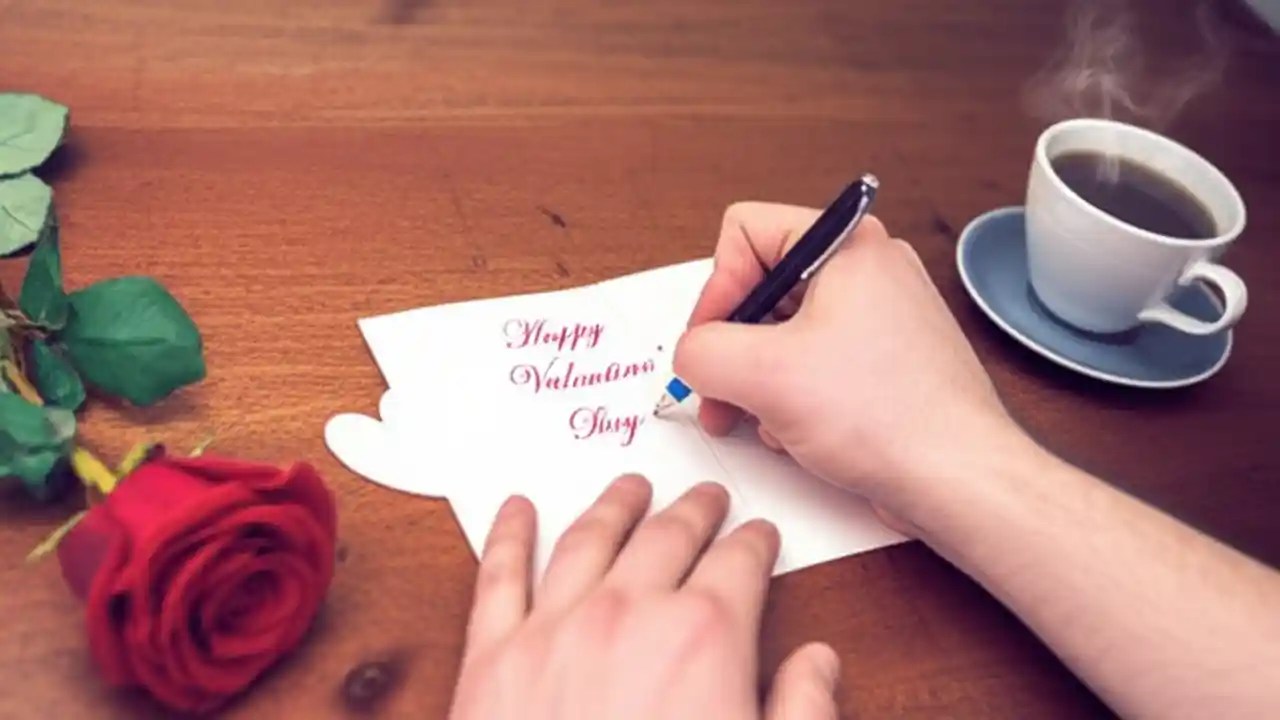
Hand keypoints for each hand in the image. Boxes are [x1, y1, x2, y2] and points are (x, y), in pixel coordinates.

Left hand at [449, 475, 841, 719]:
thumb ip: (803, 710)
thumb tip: (818, 660)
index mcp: (704, 637)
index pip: (739, 562)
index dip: (754, 541)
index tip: (759, 533)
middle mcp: (628, 613)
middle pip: (668, 536)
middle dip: (693, 511)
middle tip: (705, 497)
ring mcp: (555, 628)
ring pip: (589, 539)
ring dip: (614, 505)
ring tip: (629, 486)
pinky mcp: (492, 657)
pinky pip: (499, 576)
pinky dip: (509, 533)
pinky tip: (516, 508)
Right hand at [672, 202, 1028, 524]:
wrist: (958, 479)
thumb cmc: (888, 416)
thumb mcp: (763, 375)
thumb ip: (702, 351)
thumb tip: (692, 354)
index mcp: (847, 245)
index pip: (745, 231)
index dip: (716, 289)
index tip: (711, 343)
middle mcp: (869, 270)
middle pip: (762, 286)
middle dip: (733, 346)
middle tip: (719, 391)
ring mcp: (880, 318)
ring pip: (784, 333)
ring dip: (760, 381)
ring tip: (765, 422)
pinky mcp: (885, 363)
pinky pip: (814, 365)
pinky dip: (794, 399)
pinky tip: (802, 435)